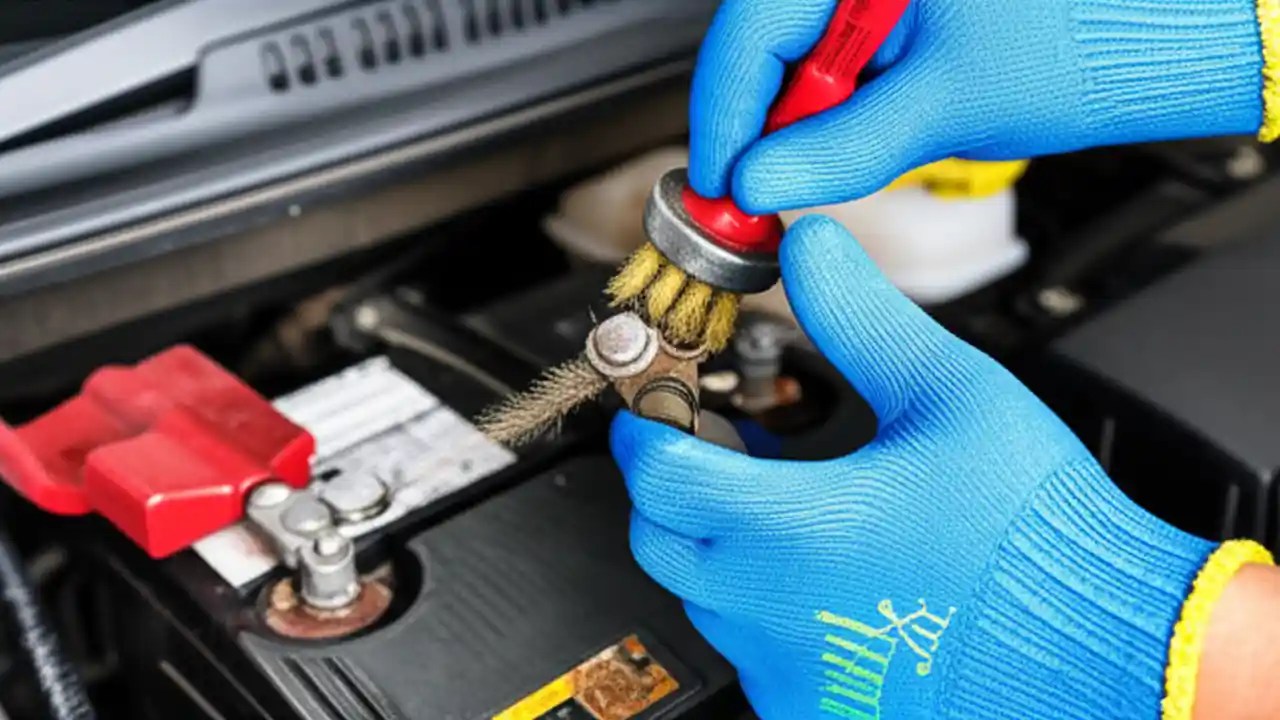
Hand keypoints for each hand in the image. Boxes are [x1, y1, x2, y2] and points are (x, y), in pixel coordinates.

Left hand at [612, 216, 1213, 718]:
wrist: (1104, 639)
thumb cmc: (1033, 528)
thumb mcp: (947, 393)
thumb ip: (859, 319)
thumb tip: (810, 251)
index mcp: (791, 528)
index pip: (656, 473)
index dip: (648, 427)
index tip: (659, 407)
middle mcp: (771, 610)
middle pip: (659, 537)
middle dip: (671, 485)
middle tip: (710, 448)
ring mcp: (790, 669)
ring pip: (704, 595)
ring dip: (720, 543)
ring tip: (784, 503)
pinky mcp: (816, 706)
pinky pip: (753, 648)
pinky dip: (764, 602)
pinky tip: (820, 571)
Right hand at [690, 0, 1264, 211]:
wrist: (1151, 38)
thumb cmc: (1078, 41)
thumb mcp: (944, 104)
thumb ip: (839, 148)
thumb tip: (758, 183)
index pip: (752, 27)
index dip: (724, 113)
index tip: (719, 181)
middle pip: (764, 42)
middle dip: (752, 124)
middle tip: (745, 194)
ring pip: (796, 58)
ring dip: (787, 123)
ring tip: (790, 177)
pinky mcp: (894, 17)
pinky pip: (835, 63)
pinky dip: (825, 113)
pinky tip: (830, 148)